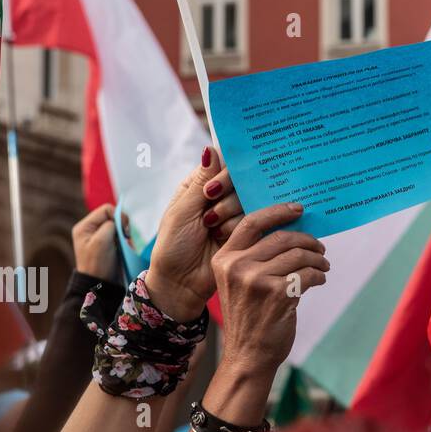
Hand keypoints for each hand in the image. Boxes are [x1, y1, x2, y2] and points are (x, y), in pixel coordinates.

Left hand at [72, 203, 118, 279]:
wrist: (99, 284)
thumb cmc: (98, 263)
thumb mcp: (102, 240)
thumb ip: (111, 224)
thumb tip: (120, 220)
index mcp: (84, 226)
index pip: (106, 209)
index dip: (117, 216)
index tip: (123, 231)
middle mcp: (90, 229)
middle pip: (112, 216)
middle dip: (121, 226)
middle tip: (124, 238)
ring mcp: (98, 236)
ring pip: (117, 225)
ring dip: (123, 234)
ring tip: (124, 245)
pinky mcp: (106, 243)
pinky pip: (118, 234)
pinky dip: (124, 239)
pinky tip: (124, 248)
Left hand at [146, 146, 243, 320]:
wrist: (181, 282)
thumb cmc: (173, 246)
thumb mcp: (182, 212)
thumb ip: (201, 182)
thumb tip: (210, 149)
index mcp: (199, 185)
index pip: (221, 166)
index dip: (224, 174)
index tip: (215, 190)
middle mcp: (219, 196)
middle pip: (239, 182)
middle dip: (227, 199)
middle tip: (210, 217)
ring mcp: (234, 213)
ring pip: (248, 200)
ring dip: (232, 216)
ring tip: (215, 232)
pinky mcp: (246, 230)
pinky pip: (257, 219)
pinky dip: (245, 226)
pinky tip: (227, 236)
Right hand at [210, 203, 328, 380]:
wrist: (247, 356)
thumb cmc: (248, 317)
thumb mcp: (238, 282)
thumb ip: (254, 256)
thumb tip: (291, 230)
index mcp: (224, 259)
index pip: (252, 222)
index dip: (278, 212)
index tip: (299, 209)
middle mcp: (237, 266)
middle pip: (282, 237)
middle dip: (308, 241)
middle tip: (320, 248)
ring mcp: (256, 280)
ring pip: (299, 254)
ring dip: (318, 259)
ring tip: (323, 265)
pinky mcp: (278, 294)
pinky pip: (308, 273)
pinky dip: (319, 275)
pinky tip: (319, 280)